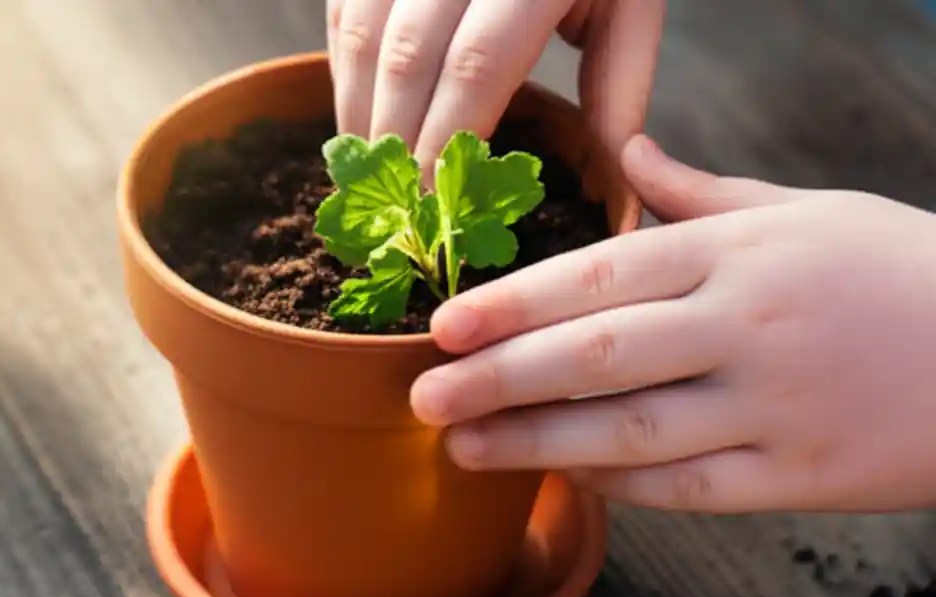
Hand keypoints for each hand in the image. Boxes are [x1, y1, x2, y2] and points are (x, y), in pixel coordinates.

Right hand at [325, 0, 663, 178]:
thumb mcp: (627, 8)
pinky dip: (344, 70)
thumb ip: (616, 90)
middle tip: (397, 205)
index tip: (438, 202)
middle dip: (397, 139)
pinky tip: (359, 115)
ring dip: (358, 111)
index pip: (476, 65)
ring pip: (361, 34)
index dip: (448, 139)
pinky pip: (342, 12)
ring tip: (371, 171)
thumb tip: (607, 193)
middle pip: (407, 56)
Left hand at [410, 135, 935, 512]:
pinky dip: (617, 487)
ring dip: (535, 443)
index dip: (513, 303)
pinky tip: (563, 479)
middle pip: (596, 358)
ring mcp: (769, 408)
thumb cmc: (897, 272)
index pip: (601, 276)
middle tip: (423, 394)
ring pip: (628, 432)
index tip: (444, 323)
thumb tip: (628, 148)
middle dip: (497, 378)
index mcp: (736, 253)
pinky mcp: (795, 477)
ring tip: (463, 447)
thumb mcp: (806, 211)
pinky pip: (684, 488)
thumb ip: (702, 192)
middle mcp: (744, 328)